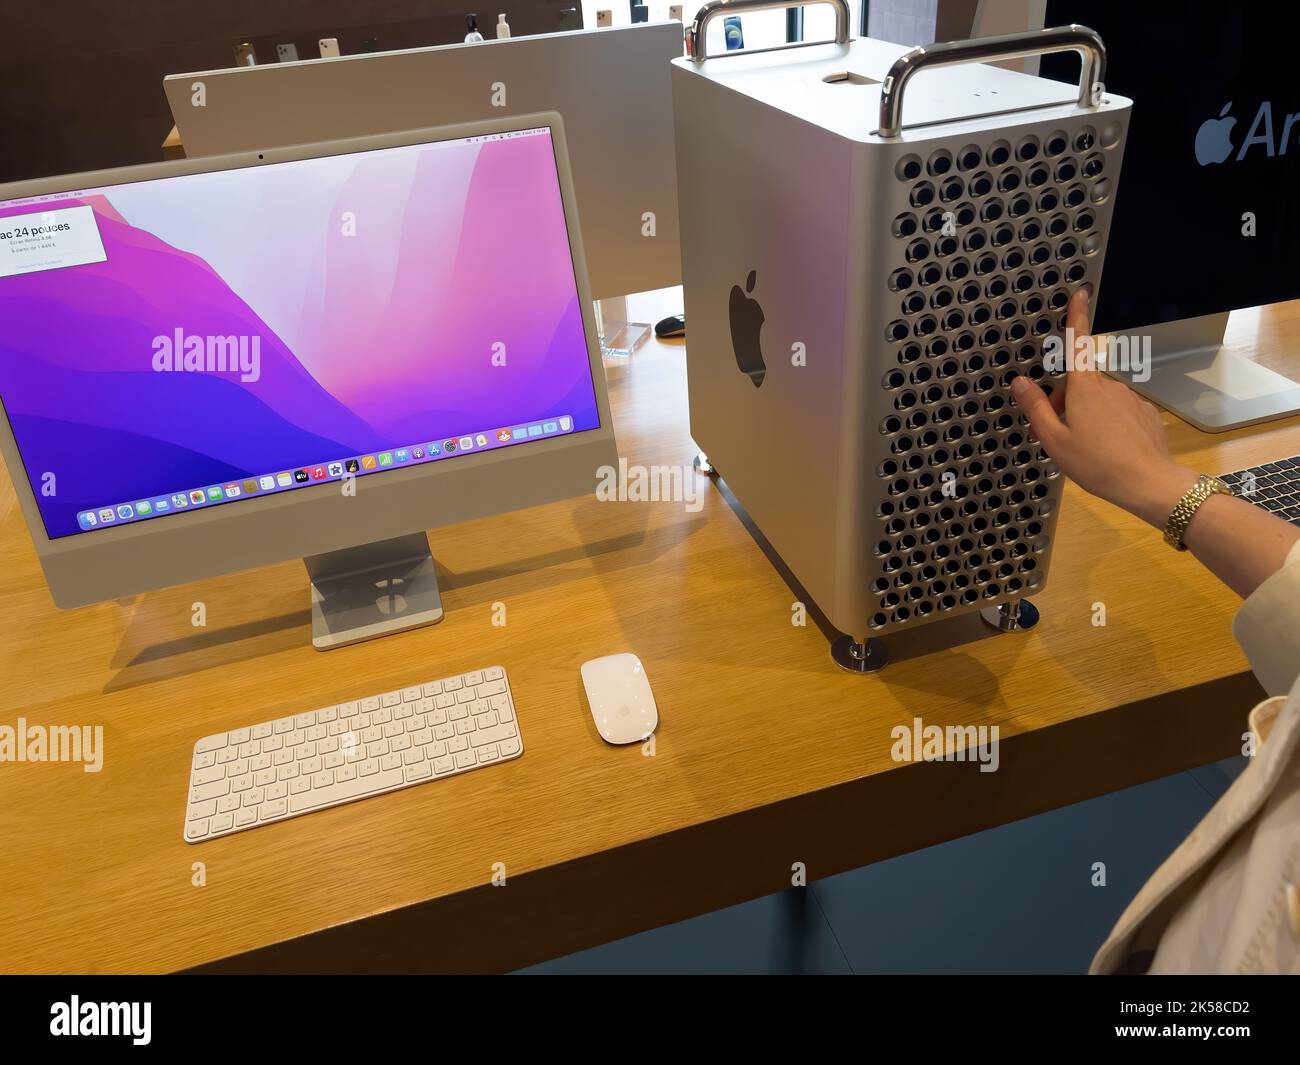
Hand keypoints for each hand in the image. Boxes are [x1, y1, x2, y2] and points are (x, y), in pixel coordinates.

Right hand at [1010, 288, 1197, 527]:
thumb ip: (1036, 408)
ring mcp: (1130, 398)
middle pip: (1079, 384)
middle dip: (1065, 401)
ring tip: (1085, 449)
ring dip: (1086, 416)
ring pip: (1099, 400)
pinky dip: (1108, 425)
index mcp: (1084, 388)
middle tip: (1059, 435)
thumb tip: (1020, 382)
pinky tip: (1108, 450)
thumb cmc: (1097, 463)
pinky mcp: (1145, 413)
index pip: (1078, 342)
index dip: (1078, 315)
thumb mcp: (1055, 440)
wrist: (1149, 483)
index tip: (1082, 291)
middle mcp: (1109, 386)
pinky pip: (1118, 412)